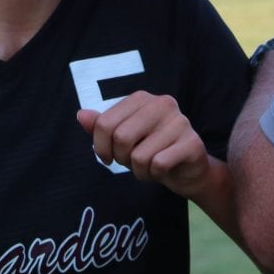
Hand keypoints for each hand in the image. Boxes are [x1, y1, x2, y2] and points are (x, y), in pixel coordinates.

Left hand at [78, 92, 212, 197]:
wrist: (186, 170)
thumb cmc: (150, 150)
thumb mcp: (122, 139)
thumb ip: (102, 126)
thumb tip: (80, 115)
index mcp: (142, 98)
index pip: (105, 123)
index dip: (100, 147)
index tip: (109, 157)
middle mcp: (163, 104)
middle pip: (121, 137)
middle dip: (121, 158)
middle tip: (132, 162)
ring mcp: (181, 122)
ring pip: (140, 155)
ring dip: (140, 171)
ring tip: (150, 167)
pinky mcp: (193, 143)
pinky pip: (159, 164)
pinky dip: (155, 174)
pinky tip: (163, 171)